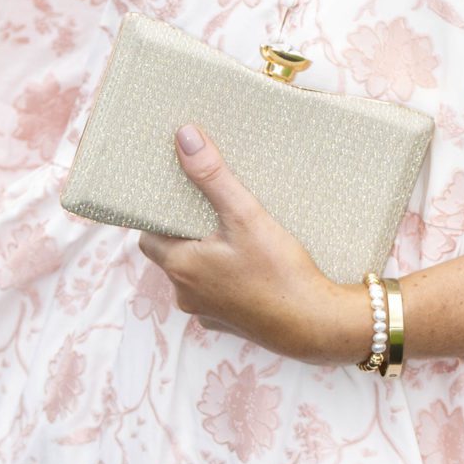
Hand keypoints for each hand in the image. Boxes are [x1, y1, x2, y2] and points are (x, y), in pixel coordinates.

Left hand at [135, 124, 369, 365]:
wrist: (316, 326)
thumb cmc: (280, 273)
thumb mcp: (245, 216)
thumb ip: (212, 177)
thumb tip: (185, 137)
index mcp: (180, 267)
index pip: (148, 236)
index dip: (157, 216)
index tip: (173, 196)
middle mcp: (185, 294)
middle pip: (170, 254)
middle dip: (184, 232)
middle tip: (206, 207)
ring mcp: (207, 312)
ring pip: (195, 275)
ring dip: (206, 255)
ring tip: (230, 231)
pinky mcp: (230, 323)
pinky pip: (216, 293)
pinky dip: (225, 278)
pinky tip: (250, 264)